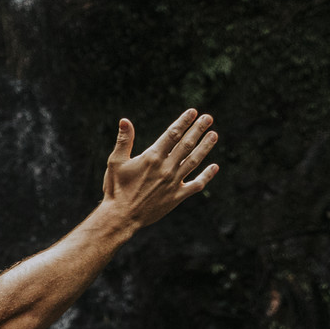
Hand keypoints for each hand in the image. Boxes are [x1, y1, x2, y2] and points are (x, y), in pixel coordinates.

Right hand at [100, 109, 220, 231]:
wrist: (121, 216)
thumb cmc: (116, 188)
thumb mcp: (115, 162)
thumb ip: (124, 141)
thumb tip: (125, 120)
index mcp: (151, 157)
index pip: (172, 134)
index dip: (183, 122)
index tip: (193, 112)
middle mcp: (166, 168)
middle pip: (186, 144)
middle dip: (198, 129)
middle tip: (208, 118)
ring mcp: (174, 182)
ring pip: (194, 160)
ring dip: (205, 147)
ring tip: (214, 135)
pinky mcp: (177, 196)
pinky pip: (196, 184)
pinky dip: (207, 175)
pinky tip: (214, 167)